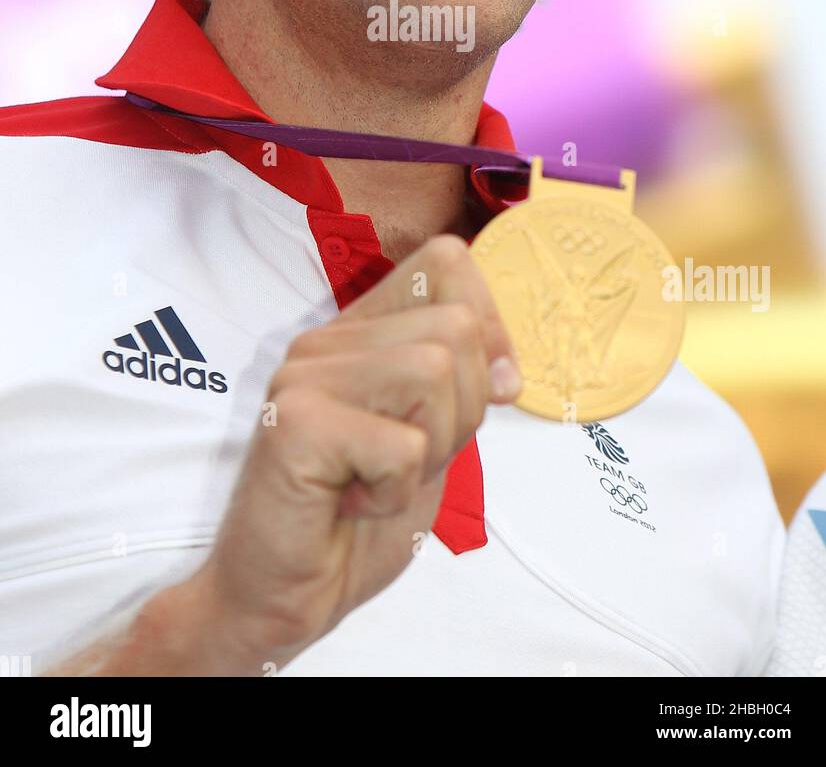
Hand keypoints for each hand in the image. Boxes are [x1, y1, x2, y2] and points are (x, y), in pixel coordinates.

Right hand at [190, 234, 520, 673]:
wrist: (281, 597)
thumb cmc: (353, 523)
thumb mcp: (430, 440)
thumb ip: (460, 388)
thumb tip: (509, 368)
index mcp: (358, 332)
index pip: (445, 261)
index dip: (490, 322)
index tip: (489, 389)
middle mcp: (327, 340)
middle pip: (455, 327)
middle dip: (463, 410)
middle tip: (409, 458)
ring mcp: (305, 374)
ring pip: (434, 372)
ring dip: (431, 449)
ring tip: (379, 478)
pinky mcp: (297, 421)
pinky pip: (403, 444)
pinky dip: (396, 491)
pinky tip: (352, 503)